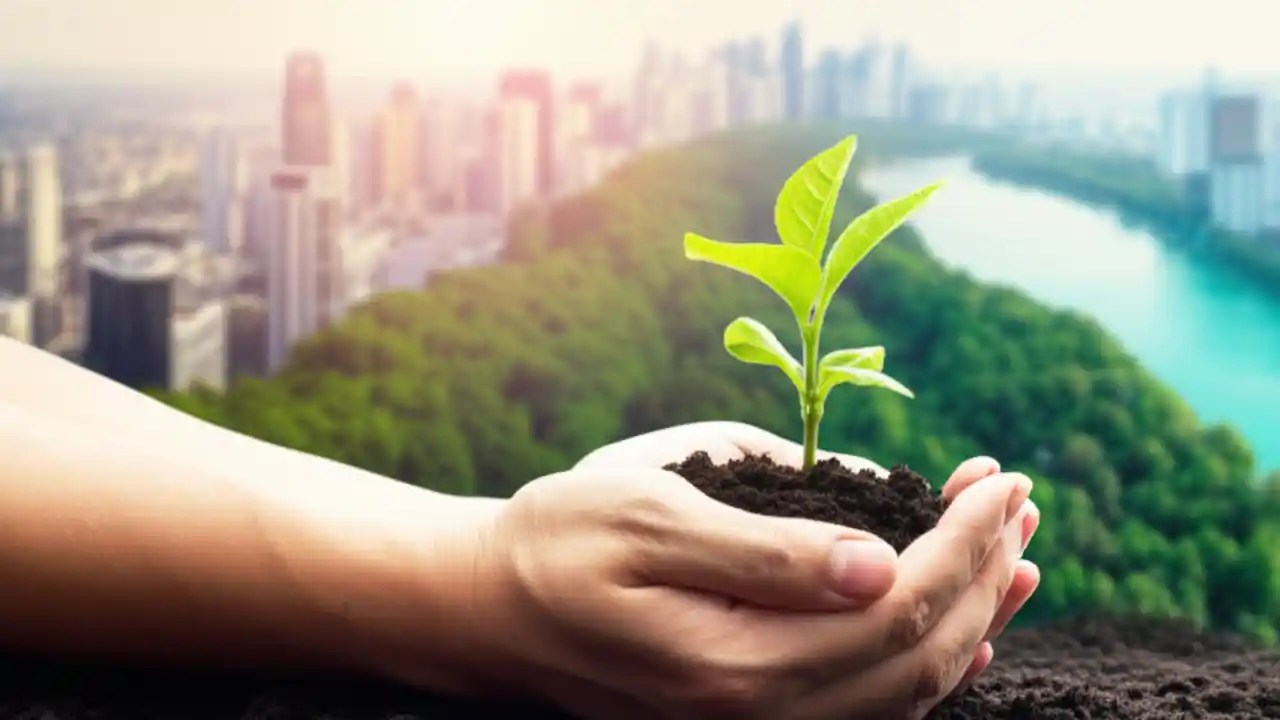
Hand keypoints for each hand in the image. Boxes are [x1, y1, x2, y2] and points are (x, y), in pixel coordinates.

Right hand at [578, 420, 1040, 672]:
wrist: (491, 607)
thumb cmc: (560, 542)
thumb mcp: (651, 515)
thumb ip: (766, 548)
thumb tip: (881, 562)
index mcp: (735, 659)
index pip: (894, 609)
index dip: (963, 544)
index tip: (1000, 481)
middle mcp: (757, 713)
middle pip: (915, 654)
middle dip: (983, 572)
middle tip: (1022, 500)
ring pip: (902, 691)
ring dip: (972, 620)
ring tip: (1021, 559)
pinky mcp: (747, 717)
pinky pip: (865, 710)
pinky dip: (927, 667)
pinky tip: (963, 636)